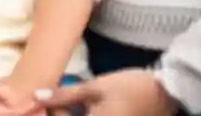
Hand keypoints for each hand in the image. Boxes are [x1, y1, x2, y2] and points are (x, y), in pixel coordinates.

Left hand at [32, 69, 177, 115]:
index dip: (52, 113)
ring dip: (74, 113)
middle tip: (58, 102)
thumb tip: (35, 97)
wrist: (165, 92)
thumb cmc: (128, 87)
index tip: (48, 100)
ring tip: (73, 102)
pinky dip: (87, 115)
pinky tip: (87, 108)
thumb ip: (63, 96)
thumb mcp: (93, 88)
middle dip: (62, 113)